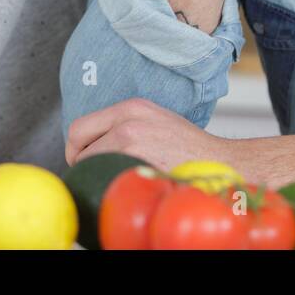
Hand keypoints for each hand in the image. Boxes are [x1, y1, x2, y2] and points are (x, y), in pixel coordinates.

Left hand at [65, 98, 227, 170]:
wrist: (218, 162)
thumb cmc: (189, 149)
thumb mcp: (156, 122)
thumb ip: (127, 126)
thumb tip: (99, 144)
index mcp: (131, 107)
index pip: (82, 125)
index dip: (76, 147)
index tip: (82, 159)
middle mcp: (127, 119)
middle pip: (77, 141)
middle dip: (79, 161)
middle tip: (89, 174)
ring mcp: (130, 139)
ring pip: (89, 161)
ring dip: (94, 173)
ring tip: (111, 180)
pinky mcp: (136, 160)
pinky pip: (105, 175)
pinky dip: (107, 183)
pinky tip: (121, 186)